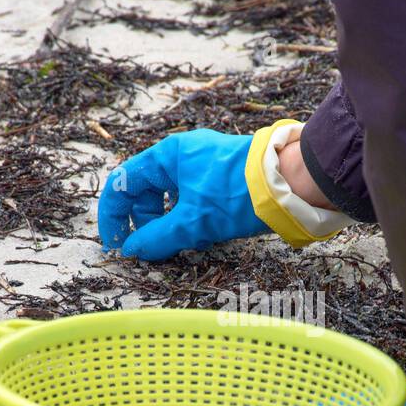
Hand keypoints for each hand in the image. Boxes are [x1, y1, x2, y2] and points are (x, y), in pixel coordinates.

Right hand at [97, 130, 269, 260]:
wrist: (292, 184)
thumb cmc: (238, 194)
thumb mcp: (192, 221)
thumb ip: (156, 237)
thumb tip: (133, 250)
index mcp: (167, 155)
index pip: (123, 183)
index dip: (113, 215)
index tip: (116, 244)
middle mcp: (182, 155)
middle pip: (146, 193)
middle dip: (146, 224)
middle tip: (154, 249)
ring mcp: (203, 165)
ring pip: (171, 200)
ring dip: (170, 226)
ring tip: (186, 244)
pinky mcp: (221, 179)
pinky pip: (192, 202)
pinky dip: (191, 221)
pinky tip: (205, 238)